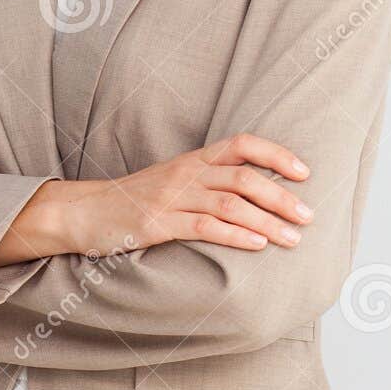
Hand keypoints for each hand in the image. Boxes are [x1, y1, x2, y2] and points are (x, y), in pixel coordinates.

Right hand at [14, 134, 313, 264]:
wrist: (82, 211)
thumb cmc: (131, 200)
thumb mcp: (170, 181)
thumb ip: (206, 182)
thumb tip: (252, 194)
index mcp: (191, 160)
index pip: (242, 144)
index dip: (276, 154)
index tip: (304, 172)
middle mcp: (185, 174)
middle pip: (244, 178)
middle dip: (282, 197)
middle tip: (308, 216)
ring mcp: (171, 198)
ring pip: (231, 204)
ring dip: (268, 222)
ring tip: (293, 239)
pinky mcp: (159, 224)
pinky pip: (205, 227)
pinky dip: (236, 235)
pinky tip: (257, 245)